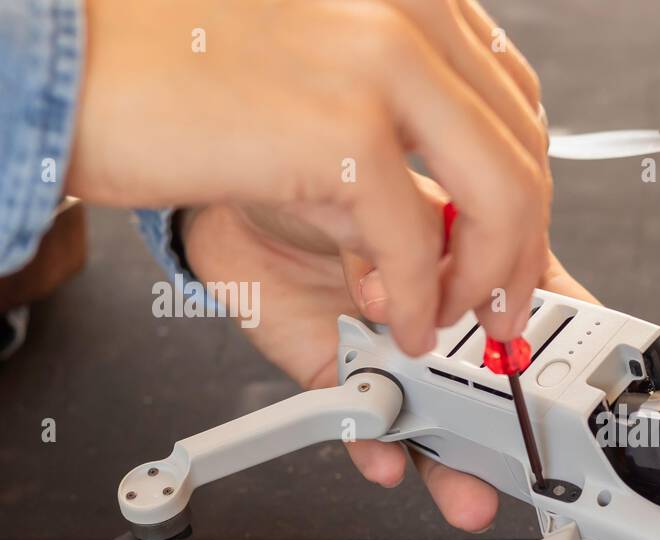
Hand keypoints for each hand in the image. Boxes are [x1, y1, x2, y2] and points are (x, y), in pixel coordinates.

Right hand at [70, 0, 548, 351]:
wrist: (69, 64)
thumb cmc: (172, 72)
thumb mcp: (317, 91)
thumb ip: (395, 140)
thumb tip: (461, 228)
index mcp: (406, 1)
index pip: (512, 104)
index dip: (525, 192)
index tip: (516, 247)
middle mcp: (406, 18)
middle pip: (523, 157)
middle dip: (520, 255)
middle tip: (498, 309)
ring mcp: (381, 66)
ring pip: (502, 201)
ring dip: (484, 285)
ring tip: (445, 322)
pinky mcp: (343, 130)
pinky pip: (418, 247)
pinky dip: (418, 304)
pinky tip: (397, 322)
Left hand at [180, 193, 596, 531]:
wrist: (235, 204)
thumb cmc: (320, 177)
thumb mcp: (381, 190)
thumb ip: (411, 243)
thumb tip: (421, 296)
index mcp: (474, 258)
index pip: (537, 306)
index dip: (559, 346)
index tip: (576, 385)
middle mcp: (443, 315)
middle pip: (494, 383)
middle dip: (511, 429)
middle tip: (522, 449)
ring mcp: (399, 354)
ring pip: (438, 423)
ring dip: (454, 465)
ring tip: (468, 491)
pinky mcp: (345, 383)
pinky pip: (366, 429)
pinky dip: (376, 449)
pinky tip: (385, 458)